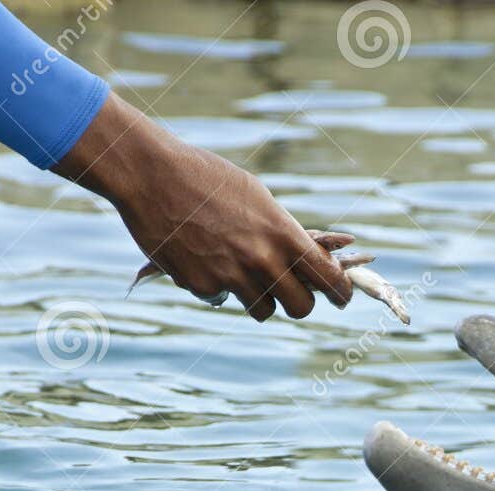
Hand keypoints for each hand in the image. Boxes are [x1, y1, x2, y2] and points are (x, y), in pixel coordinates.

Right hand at [53, 94, 351, 322]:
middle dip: (299, 304)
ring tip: (241, 270)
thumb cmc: (208, 178)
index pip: (329, 277)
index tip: (341, 298)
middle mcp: (262, 260)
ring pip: (262, 311)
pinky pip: (222, 299)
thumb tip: (307, 259)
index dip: (340, 292)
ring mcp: (231, 276)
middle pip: (301, 308)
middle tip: (291, 295)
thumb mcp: (257, 197)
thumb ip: (283, 232)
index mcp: (283, 233)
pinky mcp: (201, 286)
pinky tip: (201, 257)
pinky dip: (217, 286)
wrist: (152, 174)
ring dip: (258, 298)